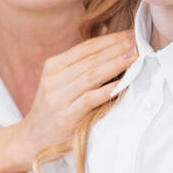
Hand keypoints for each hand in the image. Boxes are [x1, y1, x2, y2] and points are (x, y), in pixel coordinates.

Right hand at [13, 32, 136, 164]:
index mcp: (53, 66)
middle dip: (117, 48)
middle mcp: (53, 79)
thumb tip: (114, 49)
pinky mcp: (65, 116)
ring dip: (116, 64)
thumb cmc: (53, 109)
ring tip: (135, 57)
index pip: (87, 48)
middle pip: (91, 59)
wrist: (33, 138)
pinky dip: (107, 90)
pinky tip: (122, 84)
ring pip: (91, 75)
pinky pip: (89, 99)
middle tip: (140, 41)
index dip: (111, 39)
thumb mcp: (59, 83)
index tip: (132, 34)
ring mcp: (58, 98)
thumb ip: (80, 68)